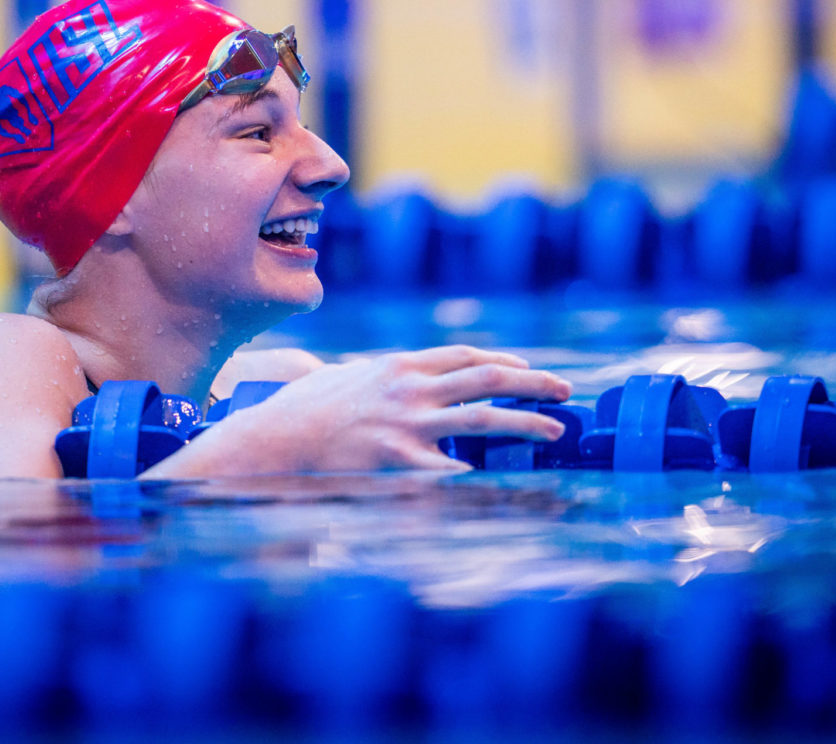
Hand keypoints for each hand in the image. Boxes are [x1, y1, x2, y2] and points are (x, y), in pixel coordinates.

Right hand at [148, 345, 571, 476]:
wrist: (272, 438)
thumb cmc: (298, 412)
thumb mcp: (339, 378)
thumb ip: (369, 378)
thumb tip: (381, 379)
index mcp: (398, 366)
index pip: (465, 355)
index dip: (503, 360)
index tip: (527, 368)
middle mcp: (410, 387)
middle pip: (487, 376)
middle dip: (533, 382)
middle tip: (563, 391)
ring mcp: (408, 423)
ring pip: (485, 415)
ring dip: (528, 421)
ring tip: (555, 430)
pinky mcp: (400, 459)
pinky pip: (453, 467)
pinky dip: (483, 474)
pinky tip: (506, 481)